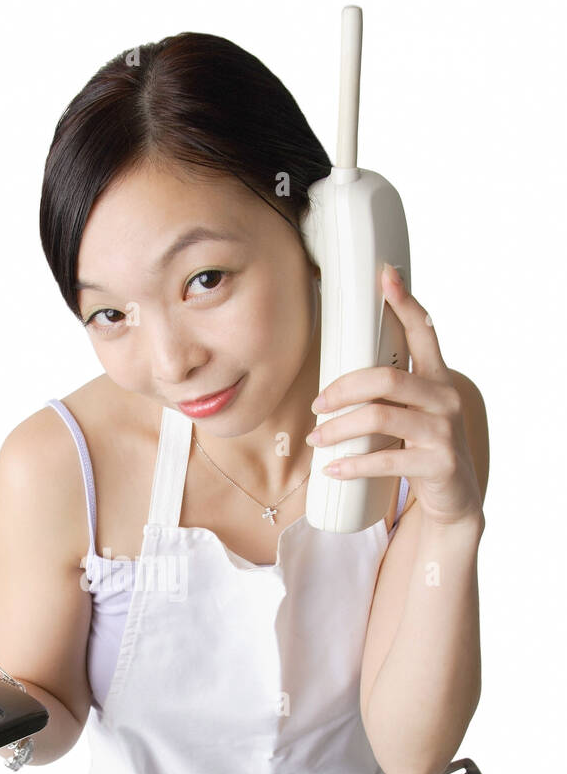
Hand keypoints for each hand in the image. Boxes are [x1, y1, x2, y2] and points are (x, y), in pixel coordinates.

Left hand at [305, 264, 483, 527]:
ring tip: (317, 437)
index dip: (405, 303)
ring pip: (380, 417)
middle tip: (318, 404)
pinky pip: (385, 460)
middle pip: (387, 379)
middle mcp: (446, 400)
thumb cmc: (422, 448)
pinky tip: (332, 468)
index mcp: (438, 380)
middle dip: (343, 389)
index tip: (385, 276)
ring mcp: (444, 432)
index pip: (423, 332)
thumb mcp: (413, 414)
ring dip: (339, 428)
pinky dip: (352, 464)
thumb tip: (336, 380)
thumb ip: (390, 394)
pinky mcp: (438, 464)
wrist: (455, 497)